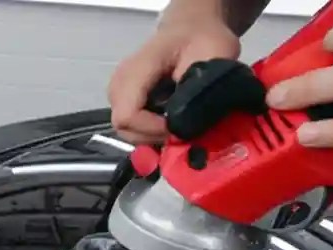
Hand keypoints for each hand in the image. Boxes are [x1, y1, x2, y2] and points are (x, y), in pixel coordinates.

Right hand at [108, 14, 240, 144]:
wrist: (192, 30)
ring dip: (152, 135)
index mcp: (139, 68)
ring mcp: (118, 92)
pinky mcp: (123, 100)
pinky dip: (150, 131)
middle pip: (124, 126)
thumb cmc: (203, 39)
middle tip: (182, 131)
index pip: (128, 114)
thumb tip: (189, 124)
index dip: (154, 130)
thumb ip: (198, 90)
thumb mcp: (214, 57)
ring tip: (177, 126)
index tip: (181, 129)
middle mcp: (120, 82)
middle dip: (154, 136)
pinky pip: (130, 126)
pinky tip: (168, 122)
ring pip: (126, 130)